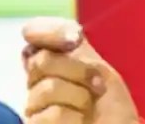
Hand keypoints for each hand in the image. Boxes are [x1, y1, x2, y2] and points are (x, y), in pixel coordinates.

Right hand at [21, 16, 141, 123]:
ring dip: (81, 98)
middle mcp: (37, 81)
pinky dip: (75, 119)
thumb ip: (76, 48)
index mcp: (52, 61)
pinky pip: (51, 115)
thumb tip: (63, 32)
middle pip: (43, 60)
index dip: (50, 30)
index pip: (34, 32)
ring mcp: (33, 105)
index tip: (76, 39)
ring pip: (48, 88)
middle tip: (98, 86)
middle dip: (80, 71)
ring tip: (89, 109)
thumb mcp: (99, 68)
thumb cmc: (110, 106)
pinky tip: (79, 123)